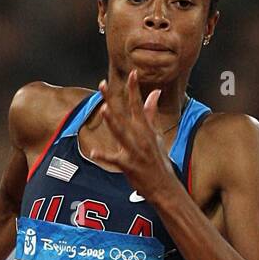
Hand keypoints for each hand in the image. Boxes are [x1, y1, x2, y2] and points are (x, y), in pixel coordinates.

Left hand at [84, 68, 174, 200]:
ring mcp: (134, 151)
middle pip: (124, 114)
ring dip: (112, 121)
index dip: (134, 88)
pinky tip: (94, 151)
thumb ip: (151, 113)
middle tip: (102, 84)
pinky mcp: (129, 166)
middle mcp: (140, 137)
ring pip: (121, 133)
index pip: (139, 104)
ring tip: (104, 109)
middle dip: (113, 99)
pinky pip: (114, 159)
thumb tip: (155, 92)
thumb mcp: (157, 135)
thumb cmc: (159, 161)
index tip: (132, 72)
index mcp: (145, 129)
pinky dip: (104, 156)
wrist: (164, 186)